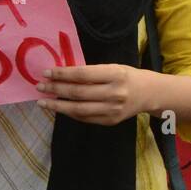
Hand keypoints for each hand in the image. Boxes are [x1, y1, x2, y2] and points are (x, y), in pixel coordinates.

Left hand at [36, 64, 155, 125]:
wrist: (149, 94)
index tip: (47, 72)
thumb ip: (92, 72)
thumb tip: (62, 75)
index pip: (83, 74)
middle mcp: (115, 93)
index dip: (62, 74)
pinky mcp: (110, 121)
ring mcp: (112, 110)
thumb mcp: (113, 68)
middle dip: (56, 89)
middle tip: (40, 86)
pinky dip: (70, 113)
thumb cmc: (128, 76)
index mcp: (116, 75)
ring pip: (78, 109)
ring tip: (43, 102)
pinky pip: (85, 118)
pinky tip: (60, 108)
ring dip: (57, 106)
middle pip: (78, 93)